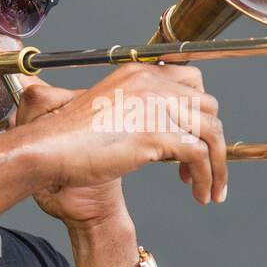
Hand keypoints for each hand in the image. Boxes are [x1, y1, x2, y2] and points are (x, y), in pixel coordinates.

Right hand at [0, 48, 227, 206]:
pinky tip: (199, 194)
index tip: (199, 137)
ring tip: (211, 190)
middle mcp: (152, 82)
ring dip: (217, 165)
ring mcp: (156, 106)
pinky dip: (206, 178)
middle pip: (209, 107)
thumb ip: (138, 111)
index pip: (193, 80)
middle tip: (201, 168)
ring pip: (211, 133)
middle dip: (213, 140)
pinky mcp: (155, 134)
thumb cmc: (70, 137)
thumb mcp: (109, 110)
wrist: (49, 148)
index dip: (202, 111)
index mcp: (140, 72)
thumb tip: (167, 134)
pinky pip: (199, 155)